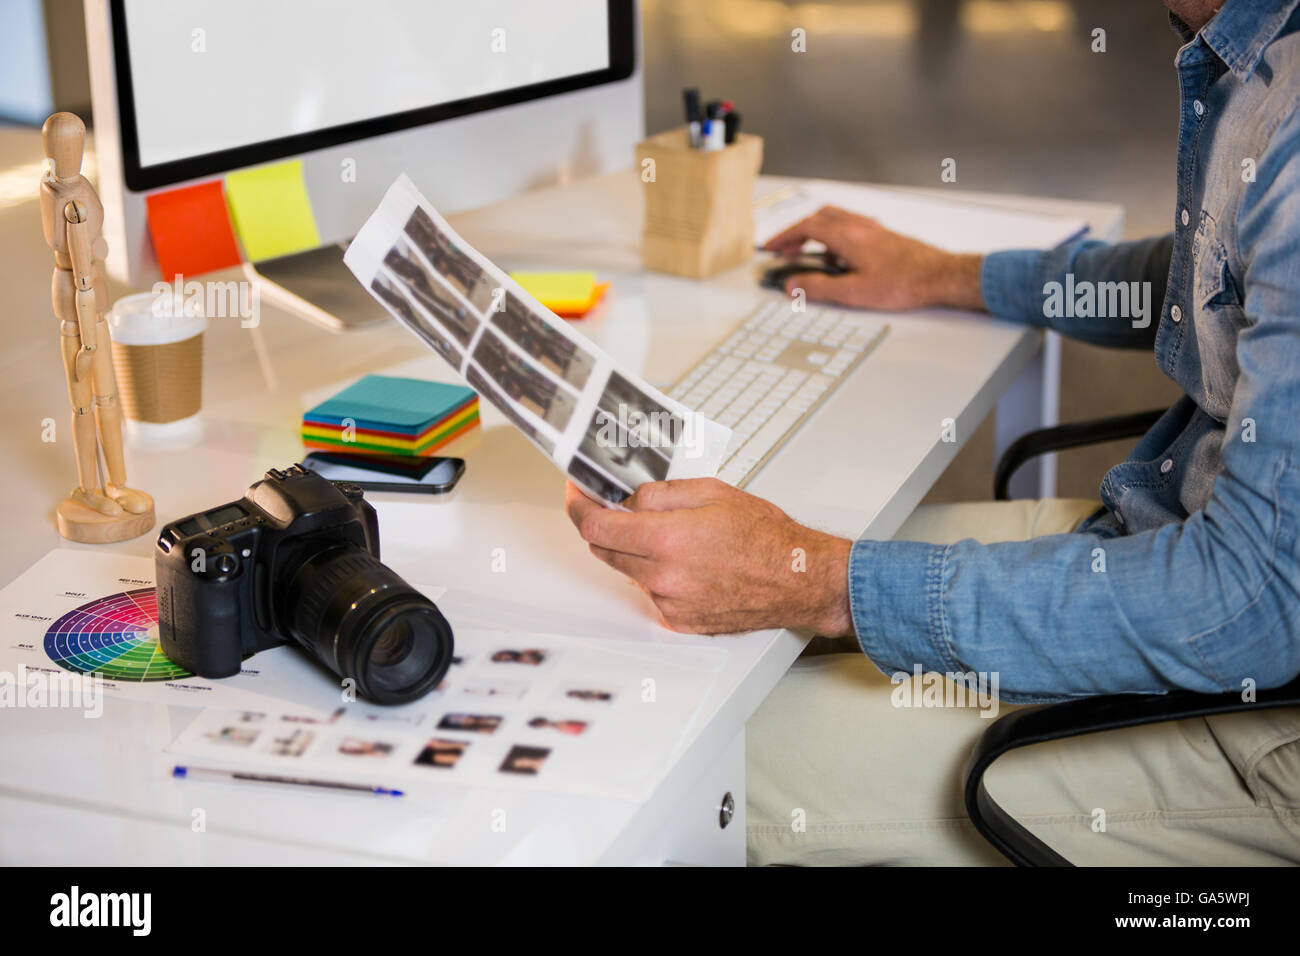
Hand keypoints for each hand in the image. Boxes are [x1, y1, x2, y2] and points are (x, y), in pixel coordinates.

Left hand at [565, 478, 853, 636]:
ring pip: (627, 572)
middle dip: (605, 526)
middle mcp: (663, 577)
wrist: (796, 578)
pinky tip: (687, 562)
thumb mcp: (711, 492)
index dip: (579, 507)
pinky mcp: (680, 621)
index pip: (596, 527)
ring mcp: (670, 603)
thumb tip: (627, 498)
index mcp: (667, 539)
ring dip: (633, 551)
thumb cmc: (765, 537)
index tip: (576, 495)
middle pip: (604, 551)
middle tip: (618, 507)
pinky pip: (651, 593)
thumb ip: (660, 493)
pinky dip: (656, 574)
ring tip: (672, 535)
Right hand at [762, 205, 984, 310]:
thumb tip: (793, 285)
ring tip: (809, 254)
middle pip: (820, 217)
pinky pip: (852, 228)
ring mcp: (874, 230)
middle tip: (786, 249)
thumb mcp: (854, 292)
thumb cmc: (904, 282)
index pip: (806, 227)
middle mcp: (860, 227)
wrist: (940, 276)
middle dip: (798, 232)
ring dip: (817, 232)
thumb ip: (819, 288)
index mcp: (847, 236)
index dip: (785, 236)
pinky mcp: (885, 237)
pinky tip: (840, 257)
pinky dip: (836, 237)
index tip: (772, 247)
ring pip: (837, 220)